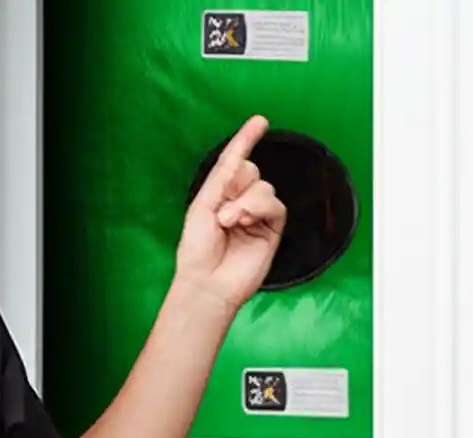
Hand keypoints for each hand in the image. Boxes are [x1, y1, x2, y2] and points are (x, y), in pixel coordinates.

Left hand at [176, 115, 286, 312]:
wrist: (207, 280)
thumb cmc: (197, 249)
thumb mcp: (202, 205)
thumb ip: (222, 178)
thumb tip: (241, 158)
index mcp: (219, 195)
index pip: (235, 162)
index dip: (245, 141)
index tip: (259, 121)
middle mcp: (239, 202)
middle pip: (251, 171)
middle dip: (236, 185)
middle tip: (221, 212)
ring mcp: (257, 216)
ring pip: (264, 187)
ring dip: (245, 202)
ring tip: (229, 222)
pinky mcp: (272, 229)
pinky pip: (276, 204)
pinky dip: (259, 208)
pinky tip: (243, 222)